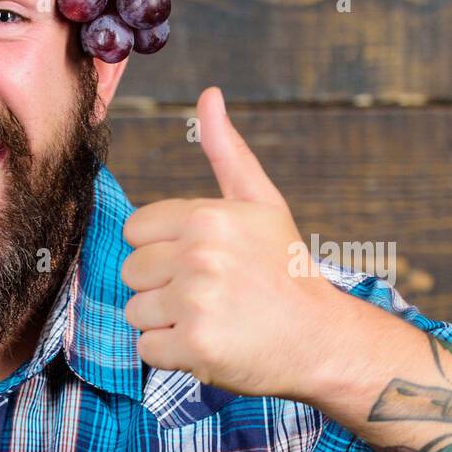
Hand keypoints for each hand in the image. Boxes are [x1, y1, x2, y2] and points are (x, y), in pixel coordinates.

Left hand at [121, 87, 348, 401]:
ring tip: (211, 319)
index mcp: (208, 217)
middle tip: (210, 295)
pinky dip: (172, 355)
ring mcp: (196, 302)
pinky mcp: (194, 346)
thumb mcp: (261, 203)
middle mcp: (200, 256)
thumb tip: (208, 95)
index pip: (136, 231)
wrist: (320, 338)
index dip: (162, 250)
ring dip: (165, 323)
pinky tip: (209, 344)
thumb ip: (227, 152)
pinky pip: (146, 350)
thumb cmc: (285, 270)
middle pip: (131, 273)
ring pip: (135, 312)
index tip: (200, 262)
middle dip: (161, 288)